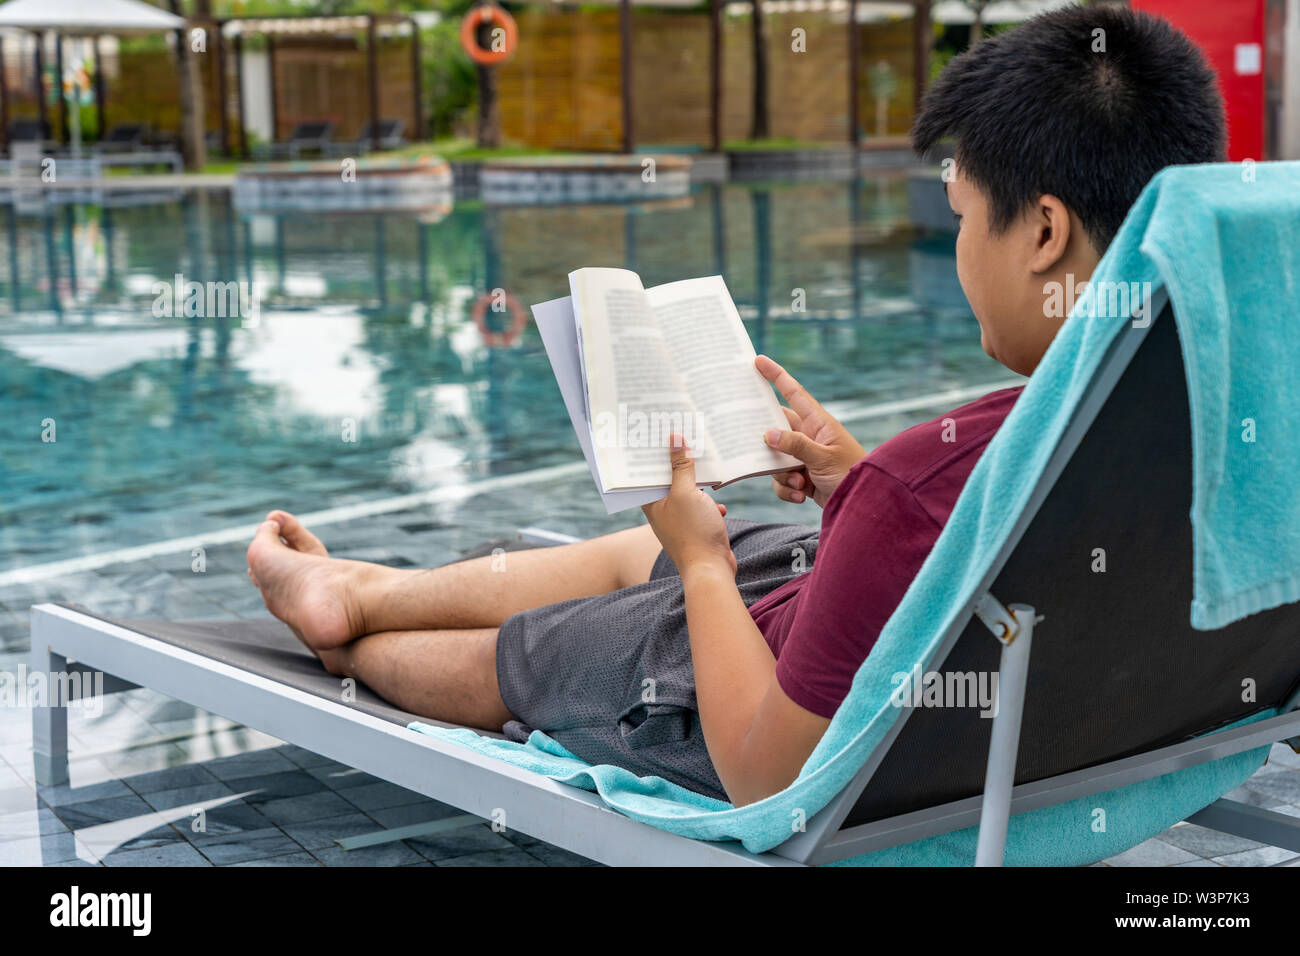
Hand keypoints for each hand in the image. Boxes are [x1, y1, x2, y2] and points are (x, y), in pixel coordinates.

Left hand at [641, 434, 736, 577]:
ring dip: (697, 483)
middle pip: (668, 479)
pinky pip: (701, 508)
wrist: (711, 569)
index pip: (646, 471)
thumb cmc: (694, 532)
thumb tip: (675, 438)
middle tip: (686, 438)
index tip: (658, 432)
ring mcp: (679, 520)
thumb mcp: (686, 493)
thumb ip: (680, 466)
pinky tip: (719, 504)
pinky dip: (709, 504)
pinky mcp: (696, 528)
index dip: (652, 452)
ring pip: (687, 492)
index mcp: (652, 502)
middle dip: (678, 462)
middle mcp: (662, 510)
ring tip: (706, 466)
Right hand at [755, 355, 866, 507]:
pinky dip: (786, 489)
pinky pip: (781, 479)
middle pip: (776, 429)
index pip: (793, 393)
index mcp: (818, 423)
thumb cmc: (851, 474)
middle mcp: (809, 437)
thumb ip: (795, 445)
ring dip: (782, 474)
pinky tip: (801, 496)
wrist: (864, 505)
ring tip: (799, 482)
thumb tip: (767, 434)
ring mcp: (804, 457)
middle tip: (756, 443)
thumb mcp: (823, 458)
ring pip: (775, 458)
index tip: (758, 361)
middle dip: (767, 441)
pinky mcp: (802, 477)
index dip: (776, 375)